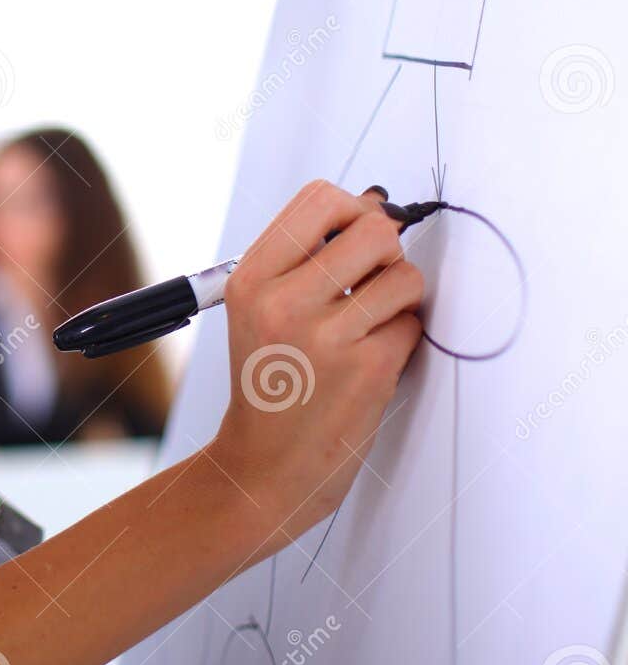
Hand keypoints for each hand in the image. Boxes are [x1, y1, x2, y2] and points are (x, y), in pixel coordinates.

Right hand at [207, 180, 424, 549]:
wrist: (264, 465)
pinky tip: (370, 359)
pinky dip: (400, 337)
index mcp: (251, 279)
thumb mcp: (260, 309)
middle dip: (386, 252)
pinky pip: (412, 323)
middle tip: (369, 281)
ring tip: (369, 324)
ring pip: (404, 275)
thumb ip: (306, 256)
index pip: (320, 199)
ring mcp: (326, 336)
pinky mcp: (367, 369)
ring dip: (398, 298)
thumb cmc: (271, 381)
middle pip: (374, 229)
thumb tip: (373, 202)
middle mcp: (283, 302)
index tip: (353, 238)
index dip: (353, 209)